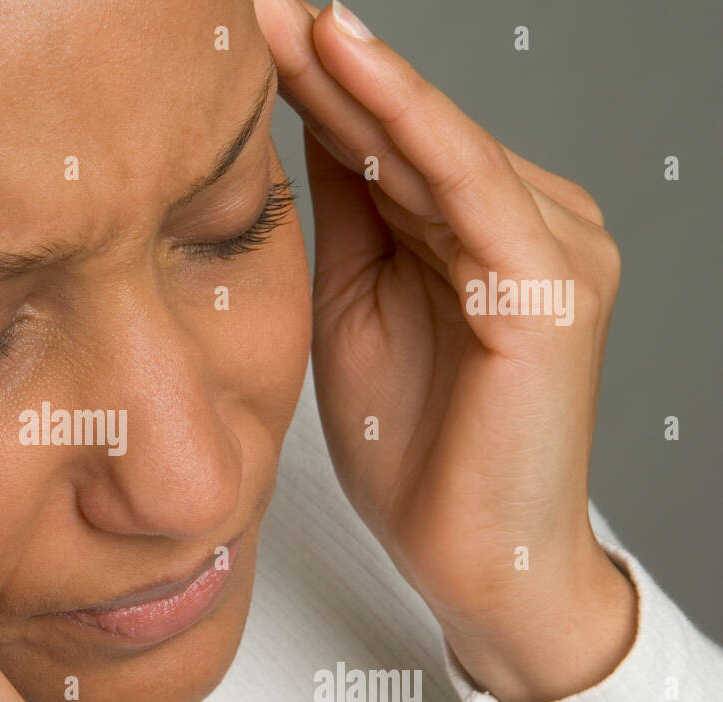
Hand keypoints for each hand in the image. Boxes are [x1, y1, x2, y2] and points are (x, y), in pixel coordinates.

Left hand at [254, 0, 635, 701]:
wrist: (473, 562)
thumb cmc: (414, 451)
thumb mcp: (354, 309)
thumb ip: (348, 218)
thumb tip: (307, 125)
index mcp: (475, 234)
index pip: (385, 139)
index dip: (310, 80)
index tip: (234, 32)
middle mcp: (525, 223)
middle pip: (407, 126)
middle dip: (320, 57)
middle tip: (241, 1)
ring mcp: (551, 248)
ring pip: (435, 138)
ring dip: (351, 68)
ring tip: (275, 12)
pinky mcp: (550, 286)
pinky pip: (469, 183)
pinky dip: (406, 120)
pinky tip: (345, 60)